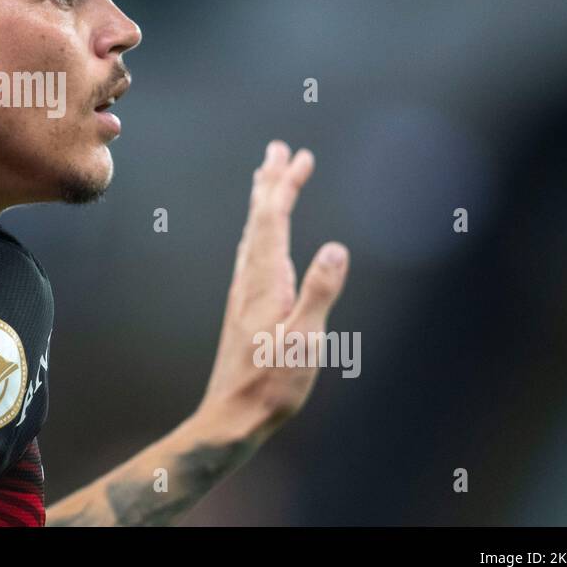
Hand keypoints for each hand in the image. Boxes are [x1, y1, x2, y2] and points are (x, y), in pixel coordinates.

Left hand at [193, 140, 349, 443]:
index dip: (285, 185)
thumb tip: (334, 248)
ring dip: (263, 203)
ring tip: (268, 180)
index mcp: (265, 281)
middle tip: (279, 149)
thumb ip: (319, 294)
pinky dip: (261, 231)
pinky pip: (253, 253)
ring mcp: (244, 293)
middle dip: (271, 182)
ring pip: (254, 235)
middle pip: (259, 219)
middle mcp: (250, 280)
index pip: (273, 219)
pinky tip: (261, 239)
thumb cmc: (271, 384)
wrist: (232, 416)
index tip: (299, 156)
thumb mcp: (305, 340)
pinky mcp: (245, 308)